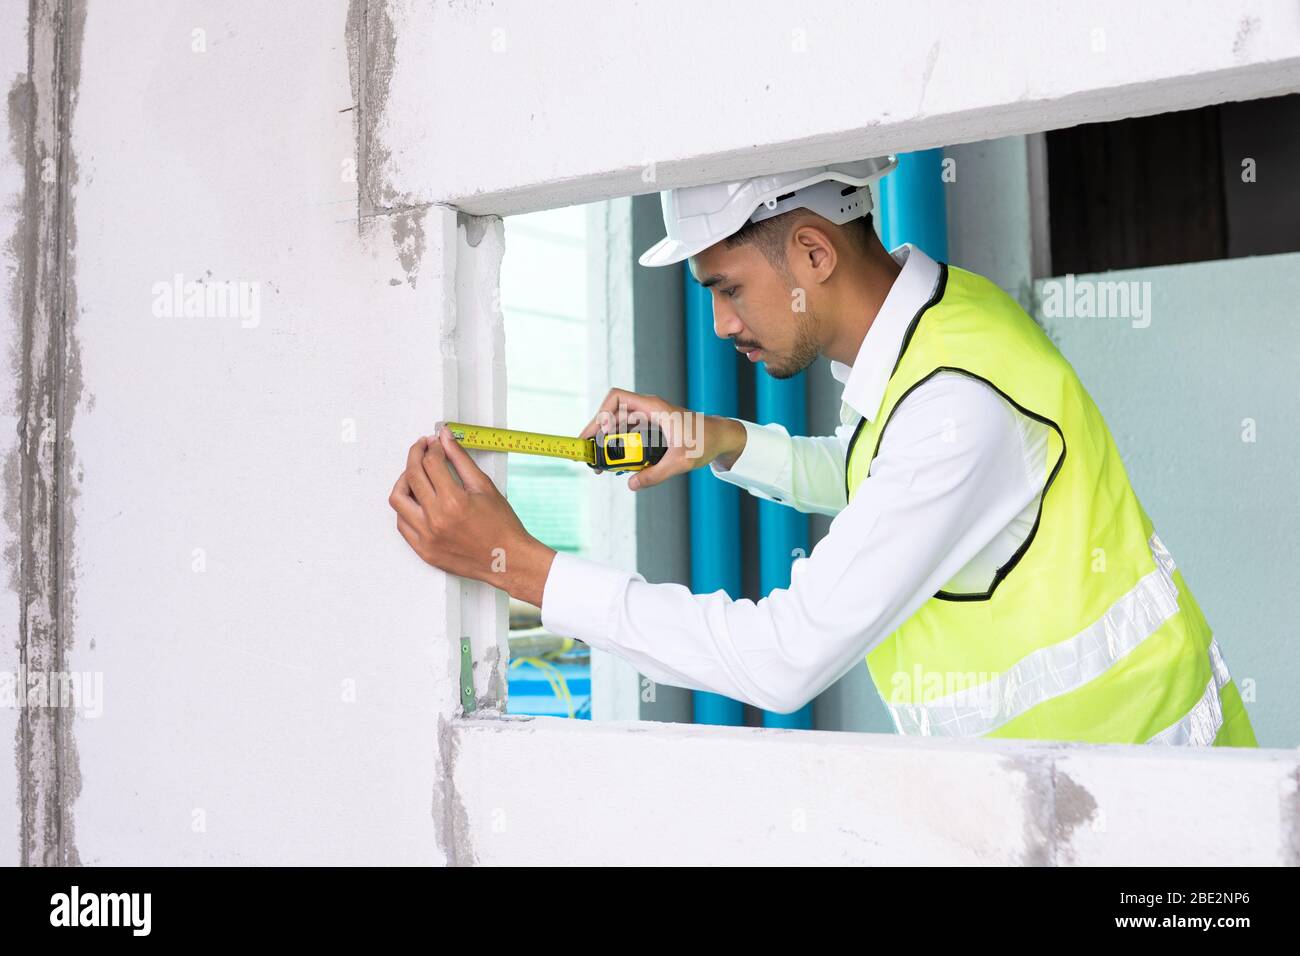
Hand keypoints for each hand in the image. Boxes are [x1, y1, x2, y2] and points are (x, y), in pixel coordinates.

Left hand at [389, 429, 555, 605]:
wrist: (506, 559)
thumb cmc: (501, 526)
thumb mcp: (484, 486)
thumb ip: (461, 460)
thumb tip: (446, 438)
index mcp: (453, 501)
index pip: (431, 463)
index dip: (432, 447)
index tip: (436, 443)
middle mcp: (435, 519)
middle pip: (412, 475)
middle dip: (415, 454)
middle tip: (422, 447)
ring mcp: (426, 537)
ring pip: (398, 499)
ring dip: (404, 480)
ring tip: (415, 473)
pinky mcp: (423, 549)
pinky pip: (402, 523)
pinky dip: (405, 506)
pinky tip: (416, 498)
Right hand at [580, 388, 747, 490]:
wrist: (721, 436)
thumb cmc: (705, 441)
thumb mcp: (681, 461)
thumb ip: (656, 474)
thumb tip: (632, 484)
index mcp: (653, 408)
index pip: (616, 399)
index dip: (601, 414)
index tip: (596, 435)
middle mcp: (648, 409)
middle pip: (612, 414)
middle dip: (598, 433)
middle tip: (589, 455)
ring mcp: (648, 418)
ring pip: (618, 425)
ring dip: (606, 441)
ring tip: (600, 464)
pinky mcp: (651, 427)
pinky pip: (628, 432)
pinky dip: (619, 445)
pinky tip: (616, 463)